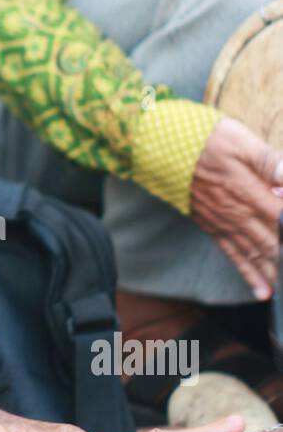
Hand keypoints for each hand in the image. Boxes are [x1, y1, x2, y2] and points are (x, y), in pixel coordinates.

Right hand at [190, 117, 282, 299]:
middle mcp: (239, 213)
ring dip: (274, 273)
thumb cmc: (201, 140)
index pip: (282, 216)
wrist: (160, 148)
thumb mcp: (240, 140)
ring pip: (257, 255)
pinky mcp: (212, 227)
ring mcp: (225, 223)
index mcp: (250, 190)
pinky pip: (234, 256)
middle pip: (274, 243)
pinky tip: (261, 291)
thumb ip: (269, 162)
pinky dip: (249, 275)